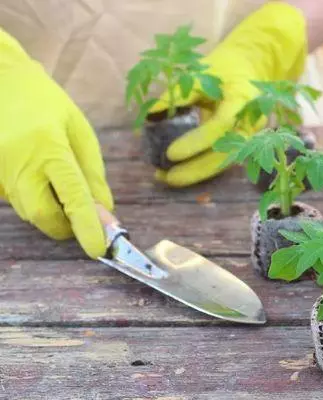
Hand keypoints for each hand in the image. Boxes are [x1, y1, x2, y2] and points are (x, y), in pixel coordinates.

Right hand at [0, 29, 113, 258]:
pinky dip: (33, 198)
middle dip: (65, 225)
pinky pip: (15, 200)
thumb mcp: (79, 131)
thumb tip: (104, 212)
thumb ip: (92, 173)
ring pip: (28, 211)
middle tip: (82, 218)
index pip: (72, 197)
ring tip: (59, 185)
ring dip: (50, 211)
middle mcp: (19, 164)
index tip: (99, 249)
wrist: (1, 79)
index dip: (87, 226)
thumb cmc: (46, 102)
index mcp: (48, 148)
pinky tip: (37, 174)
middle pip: (43, 215)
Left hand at [150, 2, 307, 186]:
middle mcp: (251, 122)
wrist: (251, 68)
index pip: (221, 125)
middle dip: (196, 169)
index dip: (196, 142)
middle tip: (166, 177)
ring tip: (167, 178)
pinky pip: (222, 160)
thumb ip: (180, 93)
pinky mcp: (242, 144)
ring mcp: (250, 136)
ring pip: (224, 162)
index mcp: (243, 99)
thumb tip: (149, 115)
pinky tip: (179, 172)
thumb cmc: (224, 68)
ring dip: (196, 173)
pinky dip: (201, 168)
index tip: (170, 153)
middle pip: (226, 154)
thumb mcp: (201, 73)